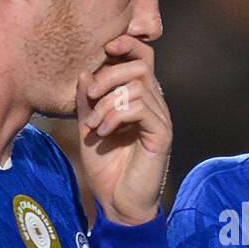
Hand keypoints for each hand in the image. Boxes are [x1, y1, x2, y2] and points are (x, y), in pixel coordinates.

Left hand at [76, 34, 171, 224]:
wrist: (117, 202)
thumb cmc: (105, 166)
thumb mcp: (88, 125)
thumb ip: (88, 100)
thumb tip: (86, 71)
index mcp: (138, 97)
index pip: (141, 57)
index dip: (125, 45)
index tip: (103, 50)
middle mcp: (154, 104)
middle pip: (140, 65)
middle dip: (109, 73)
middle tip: (90, 96)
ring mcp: (160, 118)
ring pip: (138, 86)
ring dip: (107, 102)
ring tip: (94, 125)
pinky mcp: (161, 135)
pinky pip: (141, 108)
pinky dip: (115, 116)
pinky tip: (103, 133)